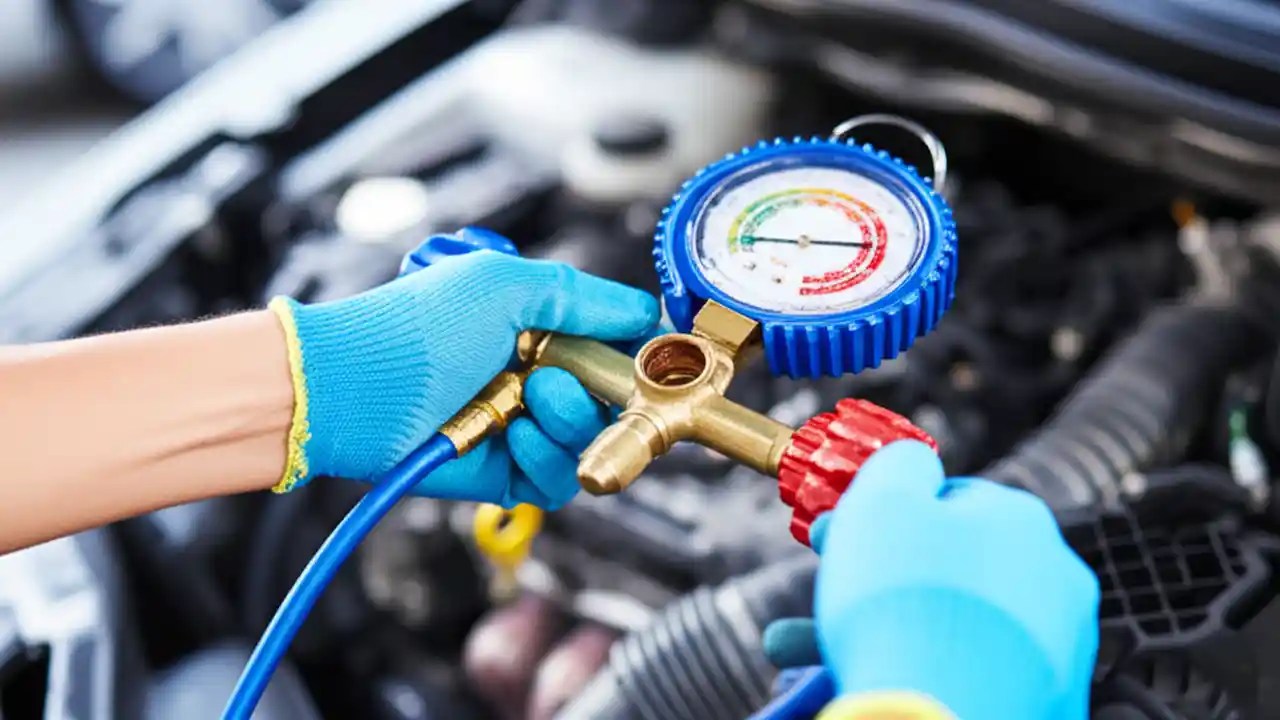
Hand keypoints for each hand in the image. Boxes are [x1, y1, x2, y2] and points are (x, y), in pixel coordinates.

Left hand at [270, 248, 659, 508]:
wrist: (351, 388)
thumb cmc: (414, 327)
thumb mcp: (505, 284)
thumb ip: (583, 296)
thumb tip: (646, 311)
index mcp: (538, 326)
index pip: (614, 345)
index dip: (639, 357)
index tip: (656, 362)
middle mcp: (534, 376)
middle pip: (612, 400)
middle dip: (600, 391)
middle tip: (560, 378)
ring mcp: (521, 425)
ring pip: (590, 443)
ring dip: (570, 423)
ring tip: (529, 402)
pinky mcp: (504, 473)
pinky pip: (557, 480)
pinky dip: (547, 460)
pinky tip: (517, 436)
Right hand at [802, 441, 1098, 719]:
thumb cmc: (908, 607)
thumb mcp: (883, 502)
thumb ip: (899, 465)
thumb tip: (911, 461)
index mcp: (1020, 519)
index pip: (949, 499)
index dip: (885, 512)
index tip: (840, 532)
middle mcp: (1052, 578)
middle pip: (946, 564)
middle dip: (873, 572)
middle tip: (824, 584)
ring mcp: (1053, 646)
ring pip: (947, 622)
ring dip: (874, 625)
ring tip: (798, 642)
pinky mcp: (1040, 698)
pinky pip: (962, 670)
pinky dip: (911, 667)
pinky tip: (858, 672)